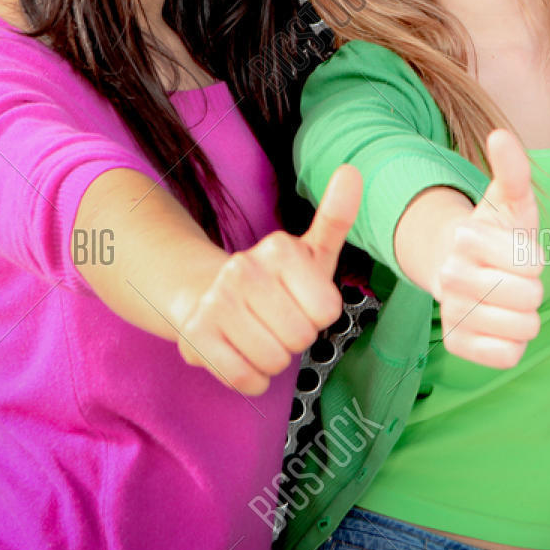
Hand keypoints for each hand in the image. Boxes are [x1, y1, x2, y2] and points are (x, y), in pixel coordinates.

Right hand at [176, 164, 361, 395]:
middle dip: (295, 338)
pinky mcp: (196, 336)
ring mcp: (217, 302)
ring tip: (258, 334)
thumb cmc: (272, 279)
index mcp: (280, 248)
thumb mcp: (309, 251)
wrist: (202, 293)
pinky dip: (251, 377)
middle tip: (276, 320)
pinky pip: (246, 378)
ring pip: (275, 360)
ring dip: (273, 358)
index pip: (327, 310)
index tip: (300, 301)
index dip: (317, 315)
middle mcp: (244, 269)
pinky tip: (241, 354)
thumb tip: (353, 171)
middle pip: (302, 337)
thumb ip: (336, 216)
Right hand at [433, 129, 544, 368]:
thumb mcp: (509, 199)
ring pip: (523, 328)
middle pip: (531, 297)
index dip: (534, 259)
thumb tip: (501, 136)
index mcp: (467, 237)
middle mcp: (450, 276)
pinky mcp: (456, 344)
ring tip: (508, 299)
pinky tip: (501, 324)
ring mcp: (452, 312)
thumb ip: (512, 170)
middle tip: (513, 277)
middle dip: (532, 287)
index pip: (532, 264)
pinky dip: (513, 344)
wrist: (464, 264)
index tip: (516, 250)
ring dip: (526, 316)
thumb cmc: (497, 231)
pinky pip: (507, 356)